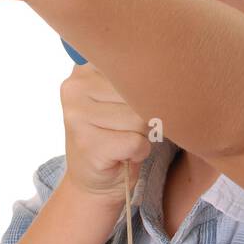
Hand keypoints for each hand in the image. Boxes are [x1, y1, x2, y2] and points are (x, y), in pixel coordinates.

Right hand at [60, 62, 153, 208]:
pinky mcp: (88, 144)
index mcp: (84, 68)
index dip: (146, 86)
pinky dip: (140, 151)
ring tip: (125, 139)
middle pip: (139, 91)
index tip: (136, 101)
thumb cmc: (115, 132)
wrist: (94, 179)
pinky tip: (125, 154)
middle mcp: (75, 88)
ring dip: (143, 134)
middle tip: (128, 127)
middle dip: (145, 113)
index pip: (133, 64)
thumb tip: (168, 72)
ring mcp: (77, 117)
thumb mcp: (119, 96)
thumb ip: (134, 77)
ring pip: (139, 118)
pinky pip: (136, 142)